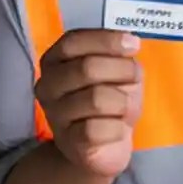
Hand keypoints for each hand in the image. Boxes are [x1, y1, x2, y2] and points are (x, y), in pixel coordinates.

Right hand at [34, 30, 143, 179]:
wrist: (105, 142)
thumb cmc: (112, 96)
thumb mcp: (118, 68)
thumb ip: (120, 54)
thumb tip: (130, 43)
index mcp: (55, 60)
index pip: (73, 42)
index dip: (106, 41)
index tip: (134, 46)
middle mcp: (47, 85)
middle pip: (86, 68)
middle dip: (122, 70)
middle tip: (135, 79)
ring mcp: (54, 114)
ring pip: (96, 99)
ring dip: (124, 101)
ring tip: (127, 108)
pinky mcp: (68, 142)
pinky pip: (98, 129)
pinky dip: (118, 128)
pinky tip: (118, 128)